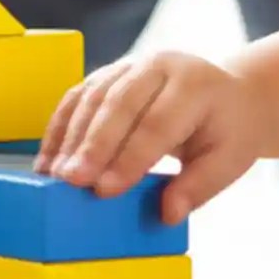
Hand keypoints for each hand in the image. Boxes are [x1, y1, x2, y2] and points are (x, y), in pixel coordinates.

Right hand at [34, 51, 268, 223]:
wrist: (226, 96)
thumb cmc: (226, 130)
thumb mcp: (229, 160)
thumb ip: (199, 186)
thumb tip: (167, 214)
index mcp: (195, 83)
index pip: (158, 122)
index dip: (131, 157)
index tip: (106, 190)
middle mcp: (160, 65)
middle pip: (120, 104)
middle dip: (93, 145)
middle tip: (73, 181)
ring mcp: (129, 65)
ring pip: (93, 97)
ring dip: (70, 137)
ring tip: (56, 175)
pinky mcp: (107, 74)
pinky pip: (77, 98)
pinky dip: (59, 129)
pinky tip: (49, 160)